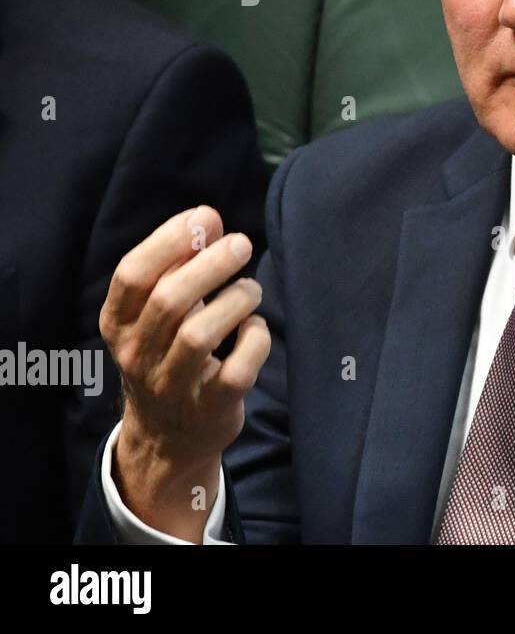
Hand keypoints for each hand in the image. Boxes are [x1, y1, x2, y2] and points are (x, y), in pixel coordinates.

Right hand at [99, 205, 269, 541]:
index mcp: (117, 324)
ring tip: (251, 290)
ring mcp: (172, 386)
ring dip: (236, 301)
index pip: (131, 275)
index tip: (205, 218)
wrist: (167, 438)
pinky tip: (255, 328)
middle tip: (242, 244)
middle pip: (169, 301)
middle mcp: (137, 355)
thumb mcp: (157, 314)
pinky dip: (254, 342)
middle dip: (211, 265)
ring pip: (199, 336)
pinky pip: (235, 372)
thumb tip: (209, 220)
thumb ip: (179, 267)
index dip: (169, 240)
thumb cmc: (167, 355)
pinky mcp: (209, 410)